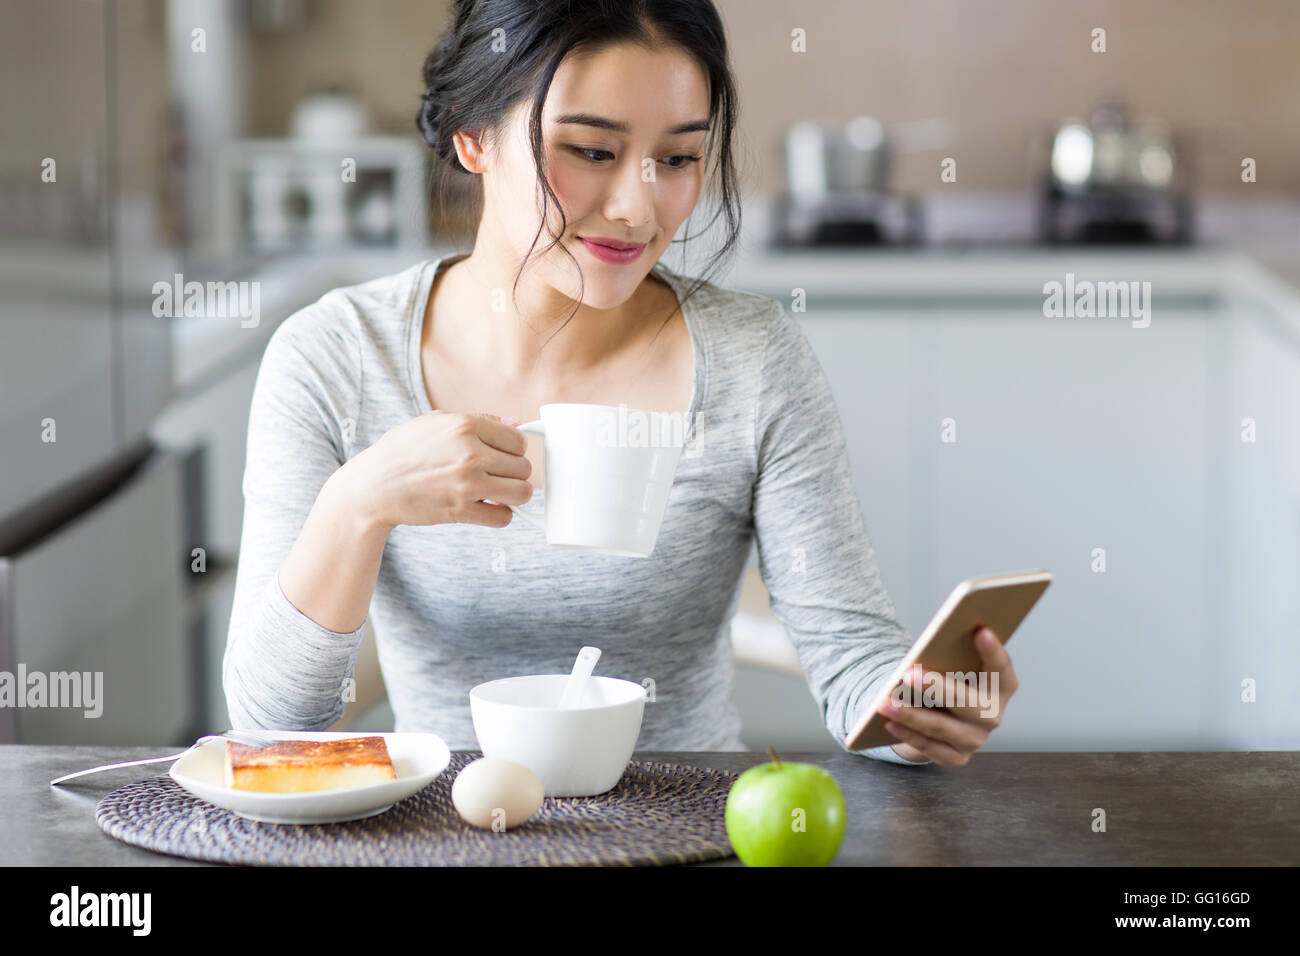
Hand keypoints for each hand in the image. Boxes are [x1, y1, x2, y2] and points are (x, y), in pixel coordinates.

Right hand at [336, 410, 532, 529]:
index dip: (513, 451)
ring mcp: (467, 483)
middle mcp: (470, 453)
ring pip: (522, 493)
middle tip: (496, 477)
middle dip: (512, 474)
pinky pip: (503, 517)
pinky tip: (485, 508)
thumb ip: (480, 420)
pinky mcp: (461, 510)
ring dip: (513, 496)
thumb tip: (515, 423)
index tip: (503, 457)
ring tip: (497, 494)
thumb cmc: (402, 452)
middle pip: (523, 468)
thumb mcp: (436, 422)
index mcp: (466, 426)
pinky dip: (499, 515)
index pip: (518, 440)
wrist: (372, 487)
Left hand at [880, 627, 1018, 765]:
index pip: (1001, 669)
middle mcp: (993, 715)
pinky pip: (931, 748)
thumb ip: (948, 658)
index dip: (993, 651)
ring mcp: (976, 739)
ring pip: (941, 727)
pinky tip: (889, 723)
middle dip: (935, 688)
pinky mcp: (957, 757)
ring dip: (910, 714)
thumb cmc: (945, 682)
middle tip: (908, 674)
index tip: (981, 630)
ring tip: (884, 703)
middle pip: (966, 702)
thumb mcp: (951, 668)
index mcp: (1000, 687)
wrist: (938, 718)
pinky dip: (908, 734)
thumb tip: (924, 653)